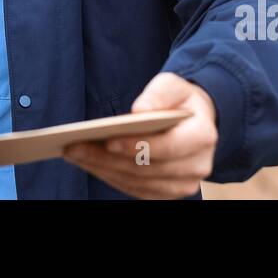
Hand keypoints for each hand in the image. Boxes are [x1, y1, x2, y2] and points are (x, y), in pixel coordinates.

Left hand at [63, 72, 217, 198]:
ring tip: (74, 153)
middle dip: (107, 158)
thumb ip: (158, 94)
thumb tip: (138, 111)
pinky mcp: (167, 192)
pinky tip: (87, 162)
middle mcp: (197, 167)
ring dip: (102, 169)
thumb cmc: (179, 100)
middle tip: (75, 147)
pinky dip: (109, 176)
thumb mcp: (172, 84)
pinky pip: (134, 189)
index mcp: (203, 136)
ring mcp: (183, 184)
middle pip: (146, 168)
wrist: (194, 120)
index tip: (107, 140)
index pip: (168, 147)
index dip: (138, 146)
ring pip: (137, 182)